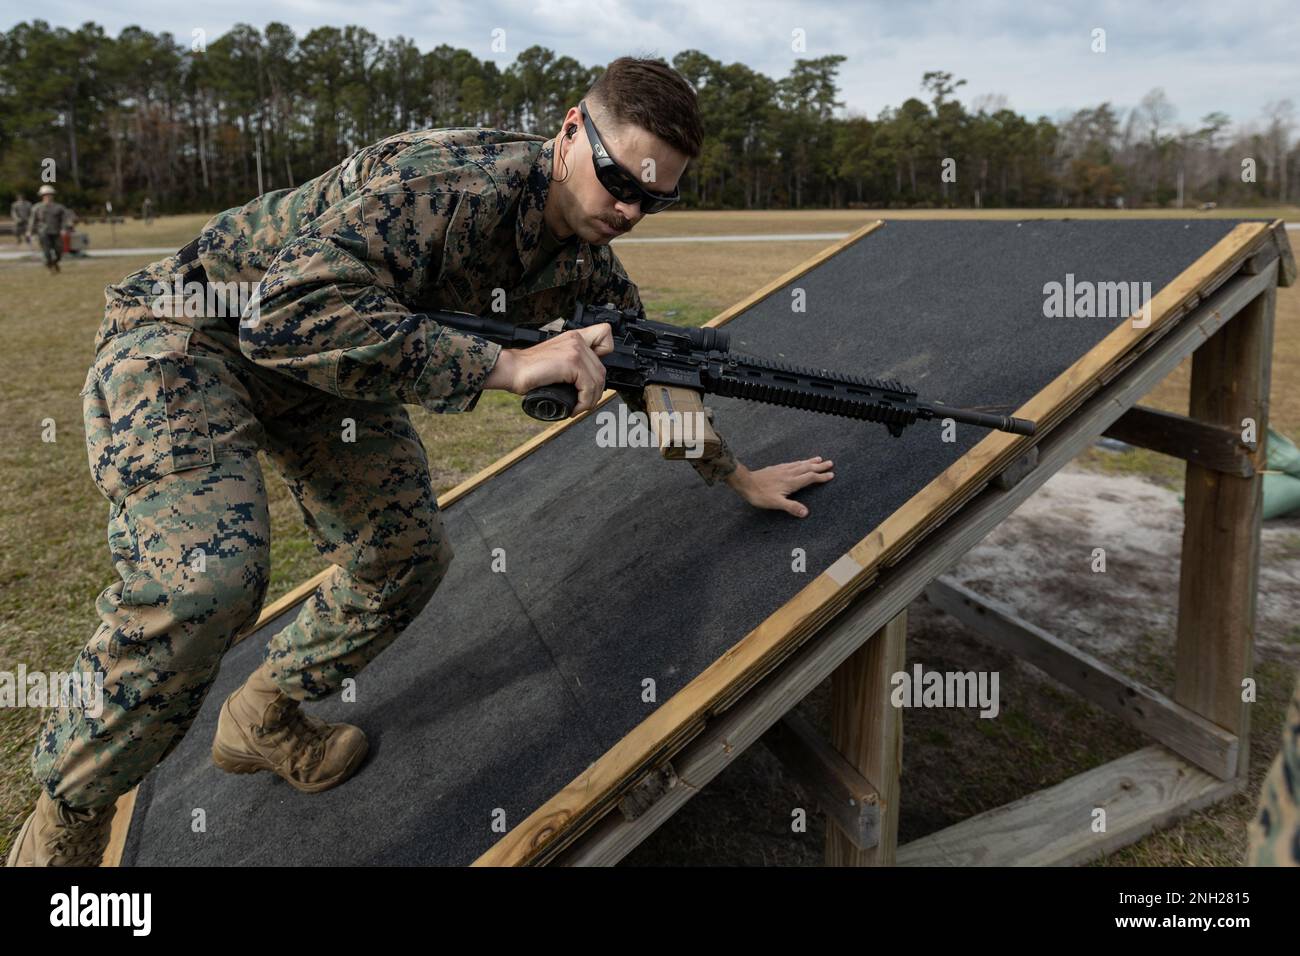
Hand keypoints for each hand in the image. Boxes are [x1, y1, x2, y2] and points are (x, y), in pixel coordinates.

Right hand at [483, 323, 612, 413]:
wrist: (512, 369)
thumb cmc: (530, 370)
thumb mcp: (556, 360)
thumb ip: (573, 363)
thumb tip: (588, 382)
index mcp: (574, 337)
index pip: (604, 334)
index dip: (606, 352)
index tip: (594, 372)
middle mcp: (576, 340)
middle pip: (603, 370)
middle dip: (595, 392)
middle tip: (583, 402)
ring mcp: (575, 350)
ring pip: (598, 381)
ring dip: (590, 400)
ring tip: (577, 407)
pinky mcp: (572, 362)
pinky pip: (588, 387)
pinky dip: (583, 402)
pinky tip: (573, 407)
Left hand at [726, 456, 833, 516]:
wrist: (745, 482)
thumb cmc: (760, 494)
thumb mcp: (776, 503)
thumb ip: (791, 507)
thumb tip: (806, 513)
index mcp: (791, 482)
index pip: (810, 478)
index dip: (821, 477)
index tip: (831, 475)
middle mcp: (789, 473)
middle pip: (807, 468)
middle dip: (820, 466)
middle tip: (831, 463)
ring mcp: (783, 469)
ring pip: (800, 464)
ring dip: (811, 461)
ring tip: (819, 458)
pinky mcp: (777, 468)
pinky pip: (793, 463)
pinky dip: (800, 461)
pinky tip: (799, 462)